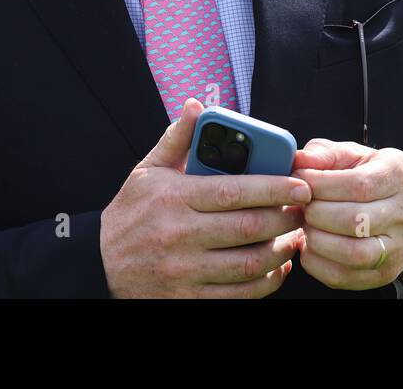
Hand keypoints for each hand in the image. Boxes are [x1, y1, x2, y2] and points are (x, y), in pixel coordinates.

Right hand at [99, 99, 311, 297]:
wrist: (99, 266)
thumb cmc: (130, 213)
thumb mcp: (146, 171)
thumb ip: (175, 139)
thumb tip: (195, 105)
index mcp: (174, 198)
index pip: (234, 191)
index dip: (273, 187)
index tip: (299, 183)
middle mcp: (180, 235)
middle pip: (249, 228)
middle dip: (285, 218)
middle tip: (302, 209)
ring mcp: (185, 271)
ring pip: (249, 263)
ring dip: (282, 251)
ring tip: (295, 237)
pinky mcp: (189, 298)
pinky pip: (239, 294)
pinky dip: (266, 281)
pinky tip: (276, 266)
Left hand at [291, 138, 402, 290]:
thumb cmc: (372, 176)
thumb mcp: (354, 155)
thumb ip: (324, 154)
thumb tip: (298, 161)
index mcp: (398, 175)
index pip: (358, 185)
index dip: (321, 185)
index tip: (299, 181)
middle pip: (355, 220)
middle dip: (316, 213)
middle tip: (300, 206)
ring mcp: (397, 248)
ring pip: (353, 253)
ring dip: (317, 241)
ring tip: (305, 227)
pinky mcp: (385, 273)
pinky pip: (346, 277)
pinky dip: (318, 265)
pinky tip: (309, 247)